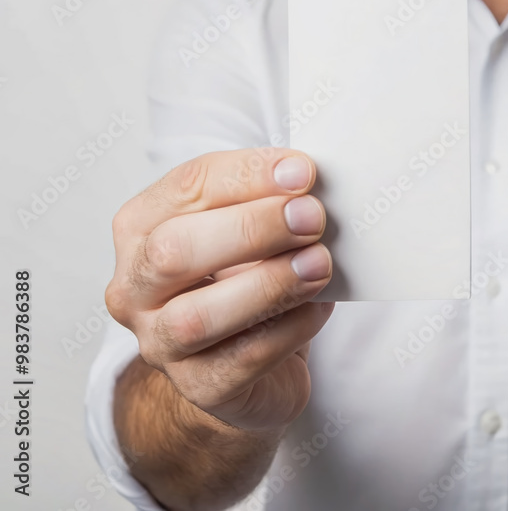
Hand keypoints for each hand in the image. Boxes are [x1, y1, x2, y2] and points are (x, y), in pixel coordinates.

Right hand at [106, 149, 334, 432]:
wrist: (242, 364)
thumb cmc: (243, 278)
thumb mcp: (246, 228)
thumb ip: (266, 200)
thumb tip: (306, 179)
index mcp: (142, 228)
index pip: (186, 188)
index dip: (247, 176)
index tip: (303, 172)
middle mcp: (136, 287)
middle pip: (175, 251)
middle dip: (251, 229)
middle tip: (312, 217)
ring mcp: (161, 343)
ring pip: (200, 316)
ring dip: (269, 284)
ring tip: (320, 263)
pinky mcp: (201, 387)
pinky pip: (244, 358)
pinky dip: (290, 327)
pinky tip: (319, 306)